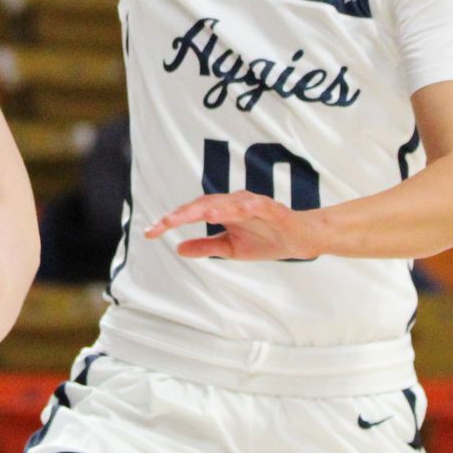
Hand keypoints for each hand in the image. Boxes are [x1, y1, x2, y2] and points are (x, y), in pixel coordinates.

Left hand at [144, 192, 322, 260]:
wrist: (301, 239)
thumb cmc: (267, 239)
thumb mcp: (231, 249)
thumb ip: (206, 246)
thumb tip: (178, 249)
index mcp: (223, 211)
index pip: (192, 213)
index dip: (170, 221)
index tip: (150, 232)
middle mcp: (235, 203)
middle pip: (204, 204)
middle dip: (183, 214)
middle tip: (164, 223)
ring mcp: (254, 205)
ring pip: (228, 203)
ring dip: (211, 207)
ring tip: (192, 215)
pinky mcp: (274, 210)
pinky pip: (259, 206)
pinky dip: (247, 206)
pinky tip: (237, 210)